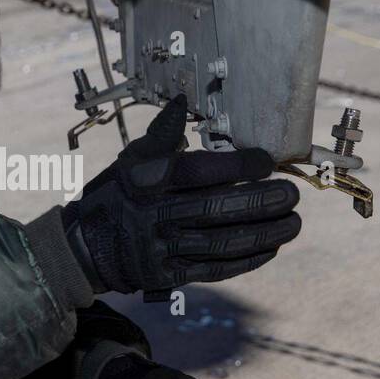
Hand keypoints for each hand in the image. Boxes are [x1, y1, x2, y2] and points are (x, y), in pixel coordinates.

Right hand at [61, 94, 300, 295]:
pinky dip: (247, 260)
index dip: (237, 165)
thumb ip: (160, 136)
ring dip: (264, 233)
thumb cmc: (117, 196)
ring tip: (293, 223)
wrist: (87, 248)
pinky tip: (271, 248)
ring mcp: (162, 249)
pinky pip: (216, 269)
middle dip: (260, 201)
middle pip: (216, 208)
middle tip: (291, 194)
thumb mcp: (129, 160)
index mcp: (147, 181)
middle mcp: (154, 215)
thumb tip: (178, 103)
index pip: (198, 171)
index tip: (266, 161)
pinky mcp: (169, 275)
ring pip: (222, 242)